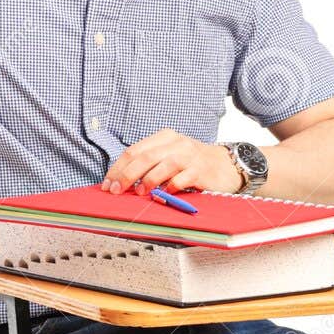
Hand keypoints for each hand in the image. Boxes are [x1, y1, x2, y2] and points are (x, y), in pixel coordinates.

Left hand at [100, 130, 241, 195]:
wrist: (226, 165)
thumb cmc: (193, 163)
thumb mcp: (170, 155)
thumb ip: (149, 163)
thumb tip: (121, 181)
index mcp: (165, 137)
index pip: (134, 151)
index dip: (118, 168)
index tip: (108, 184)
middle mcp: (176, 143)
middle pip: (144, 157)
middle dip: (126, 175)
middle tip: (117, 190)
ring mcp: (189, 156)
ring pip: (162, 166)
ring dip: (147, 181)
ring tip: (140, 193)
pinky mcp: (200, 171)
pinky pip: (180, 180)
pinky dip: (169, 188)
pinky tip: (163, 195)